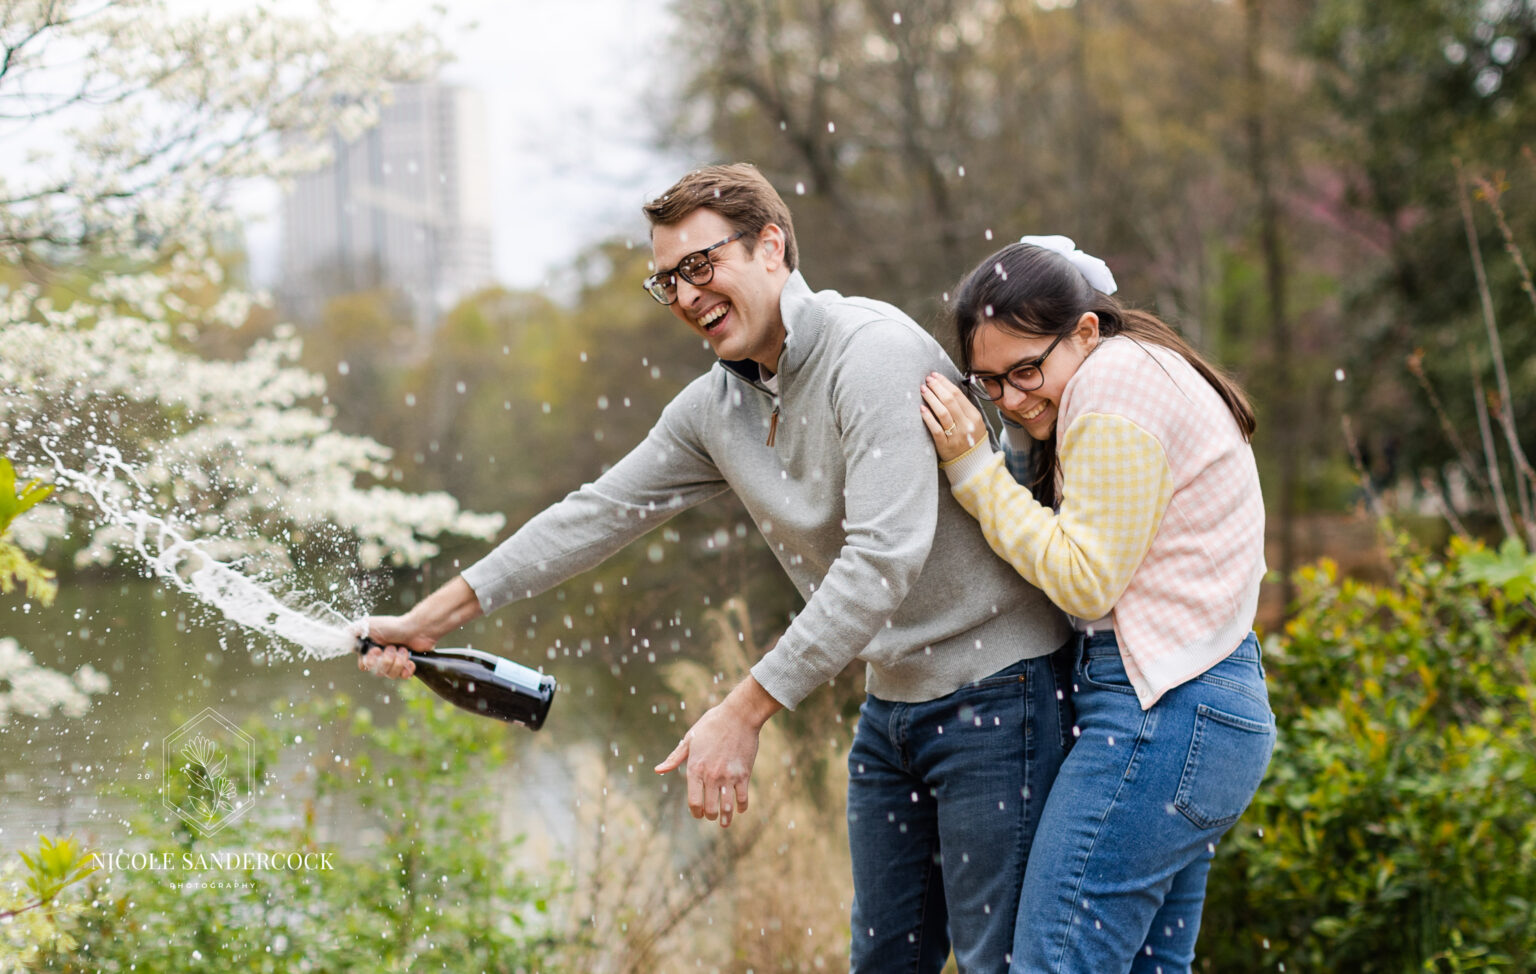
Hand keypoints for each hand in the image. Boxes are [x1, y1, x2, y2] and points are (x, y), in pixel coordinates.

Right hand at [356, 576, 481, 680]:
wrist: (417, 628)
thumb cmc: (393, 625)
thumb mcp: (368, 624)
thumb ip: (352, 631)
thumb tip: (340, 637)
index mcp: (371, 650)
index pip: (364, 666)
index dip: (370, 661)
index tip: (377, 650)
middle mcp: (382, 658)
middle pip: (378, 672)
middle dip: (387, 660)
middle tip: (393, 647)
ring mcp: (395, 663)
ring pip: (391, 675)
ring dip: (398, 662)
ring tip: (403, 650)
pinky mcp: (408, 666)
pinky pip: (404, 676)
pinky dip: (407, 668)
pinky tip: (410, 659)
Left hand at [654, 678, 779, 827]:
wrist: (738, 715)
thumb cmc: (711, 724)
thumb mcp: (689, 739)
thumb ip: (674, 758)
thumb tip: (658, 770)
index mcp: (695, 768)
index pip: (693, 802)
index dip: (695, 812)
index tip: (697, 813)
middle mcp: (711, 776)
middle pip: (709, 809)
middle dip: (709, 816)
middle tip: (711, 816)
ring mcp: (729, 776)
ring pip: (727, 808)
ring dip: (726, 818)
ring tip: (725, 823)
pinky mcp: (744, 774)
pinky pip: (743, 798)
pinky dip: (741, 807)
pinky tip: (739, 808)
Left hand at [920, 372, 987, 461]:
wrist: (973, 464)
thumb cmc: (971, 440)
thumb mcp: (974, 422)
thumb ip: (964, 408)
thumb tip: (947, 389)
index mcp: (974, 416)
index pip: (958, 395)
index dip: (945, 383)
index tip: (935, 376)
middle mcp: (966, 425)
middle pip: (950, 401)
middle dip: (937, 387)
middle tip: (927, 380)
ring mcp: (956, 435)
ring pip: (942, 412)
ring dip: (931, 398)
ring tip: (923, 389)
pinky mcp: (946, 445)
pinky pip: (935, 429)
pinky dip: (928, 417)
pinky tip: (922, 408)